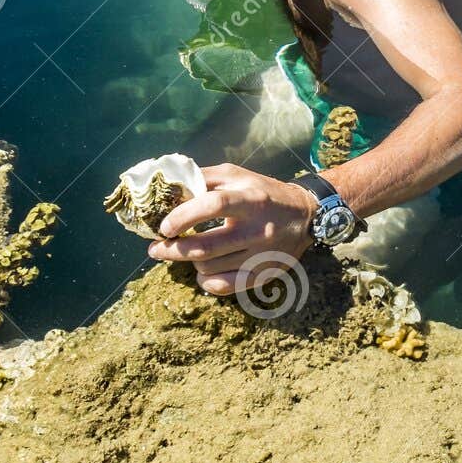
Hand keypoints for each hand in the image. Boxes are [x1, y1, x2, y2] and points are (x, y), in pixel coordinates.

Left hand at [146, 163, 317, 295]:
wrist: (305, 216)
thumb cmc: (263, 193)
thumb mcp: (238, 176)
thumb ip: (204, 179)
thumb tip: (168, 187)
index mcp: (250, 199)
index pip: (213, 205)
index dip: (183, 216)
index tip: (164, 227)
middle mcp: (257, 230)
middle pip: (206, 247)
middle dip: (173, 250)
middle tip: (156, 248)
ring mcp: (261, 256)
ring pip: (210, 268)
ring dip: (189, 262)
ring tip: (186, 253)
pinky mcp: (263, 275)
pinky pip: (225, 287)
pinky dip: (206, 281)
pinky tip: (203, 272)